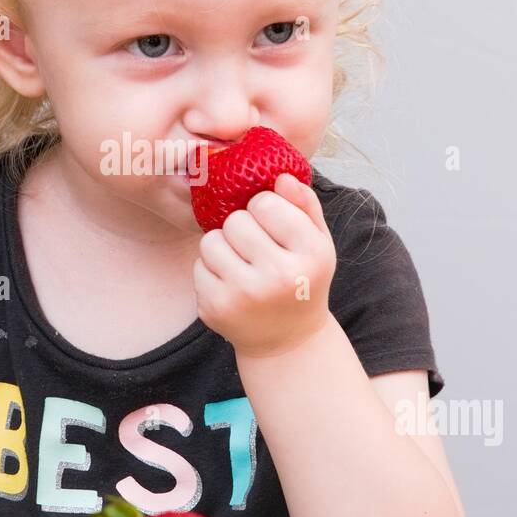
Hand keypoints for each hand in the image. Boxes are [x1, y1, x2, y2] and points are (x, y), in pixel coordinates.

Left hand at [192, 173, 336, 359]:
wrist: (287, 340)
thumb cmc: (302, 279)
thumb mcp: (318, 242)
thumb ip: (305, 204)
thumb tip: (281, 176)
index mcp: (311, 254)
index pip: (266, 203)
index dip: (264, 208)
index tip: (272, 225)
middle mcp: (279, 276)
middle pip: (236, 220)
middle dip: (242, 227)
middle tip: (255, 247)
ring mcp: (244, 295)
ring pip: (211, 241)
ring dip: (222, 246)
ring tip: (241, 262)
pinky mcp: (216, 309)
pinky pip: (198, 266)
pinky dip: (211, 270)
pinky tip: (230, 283)